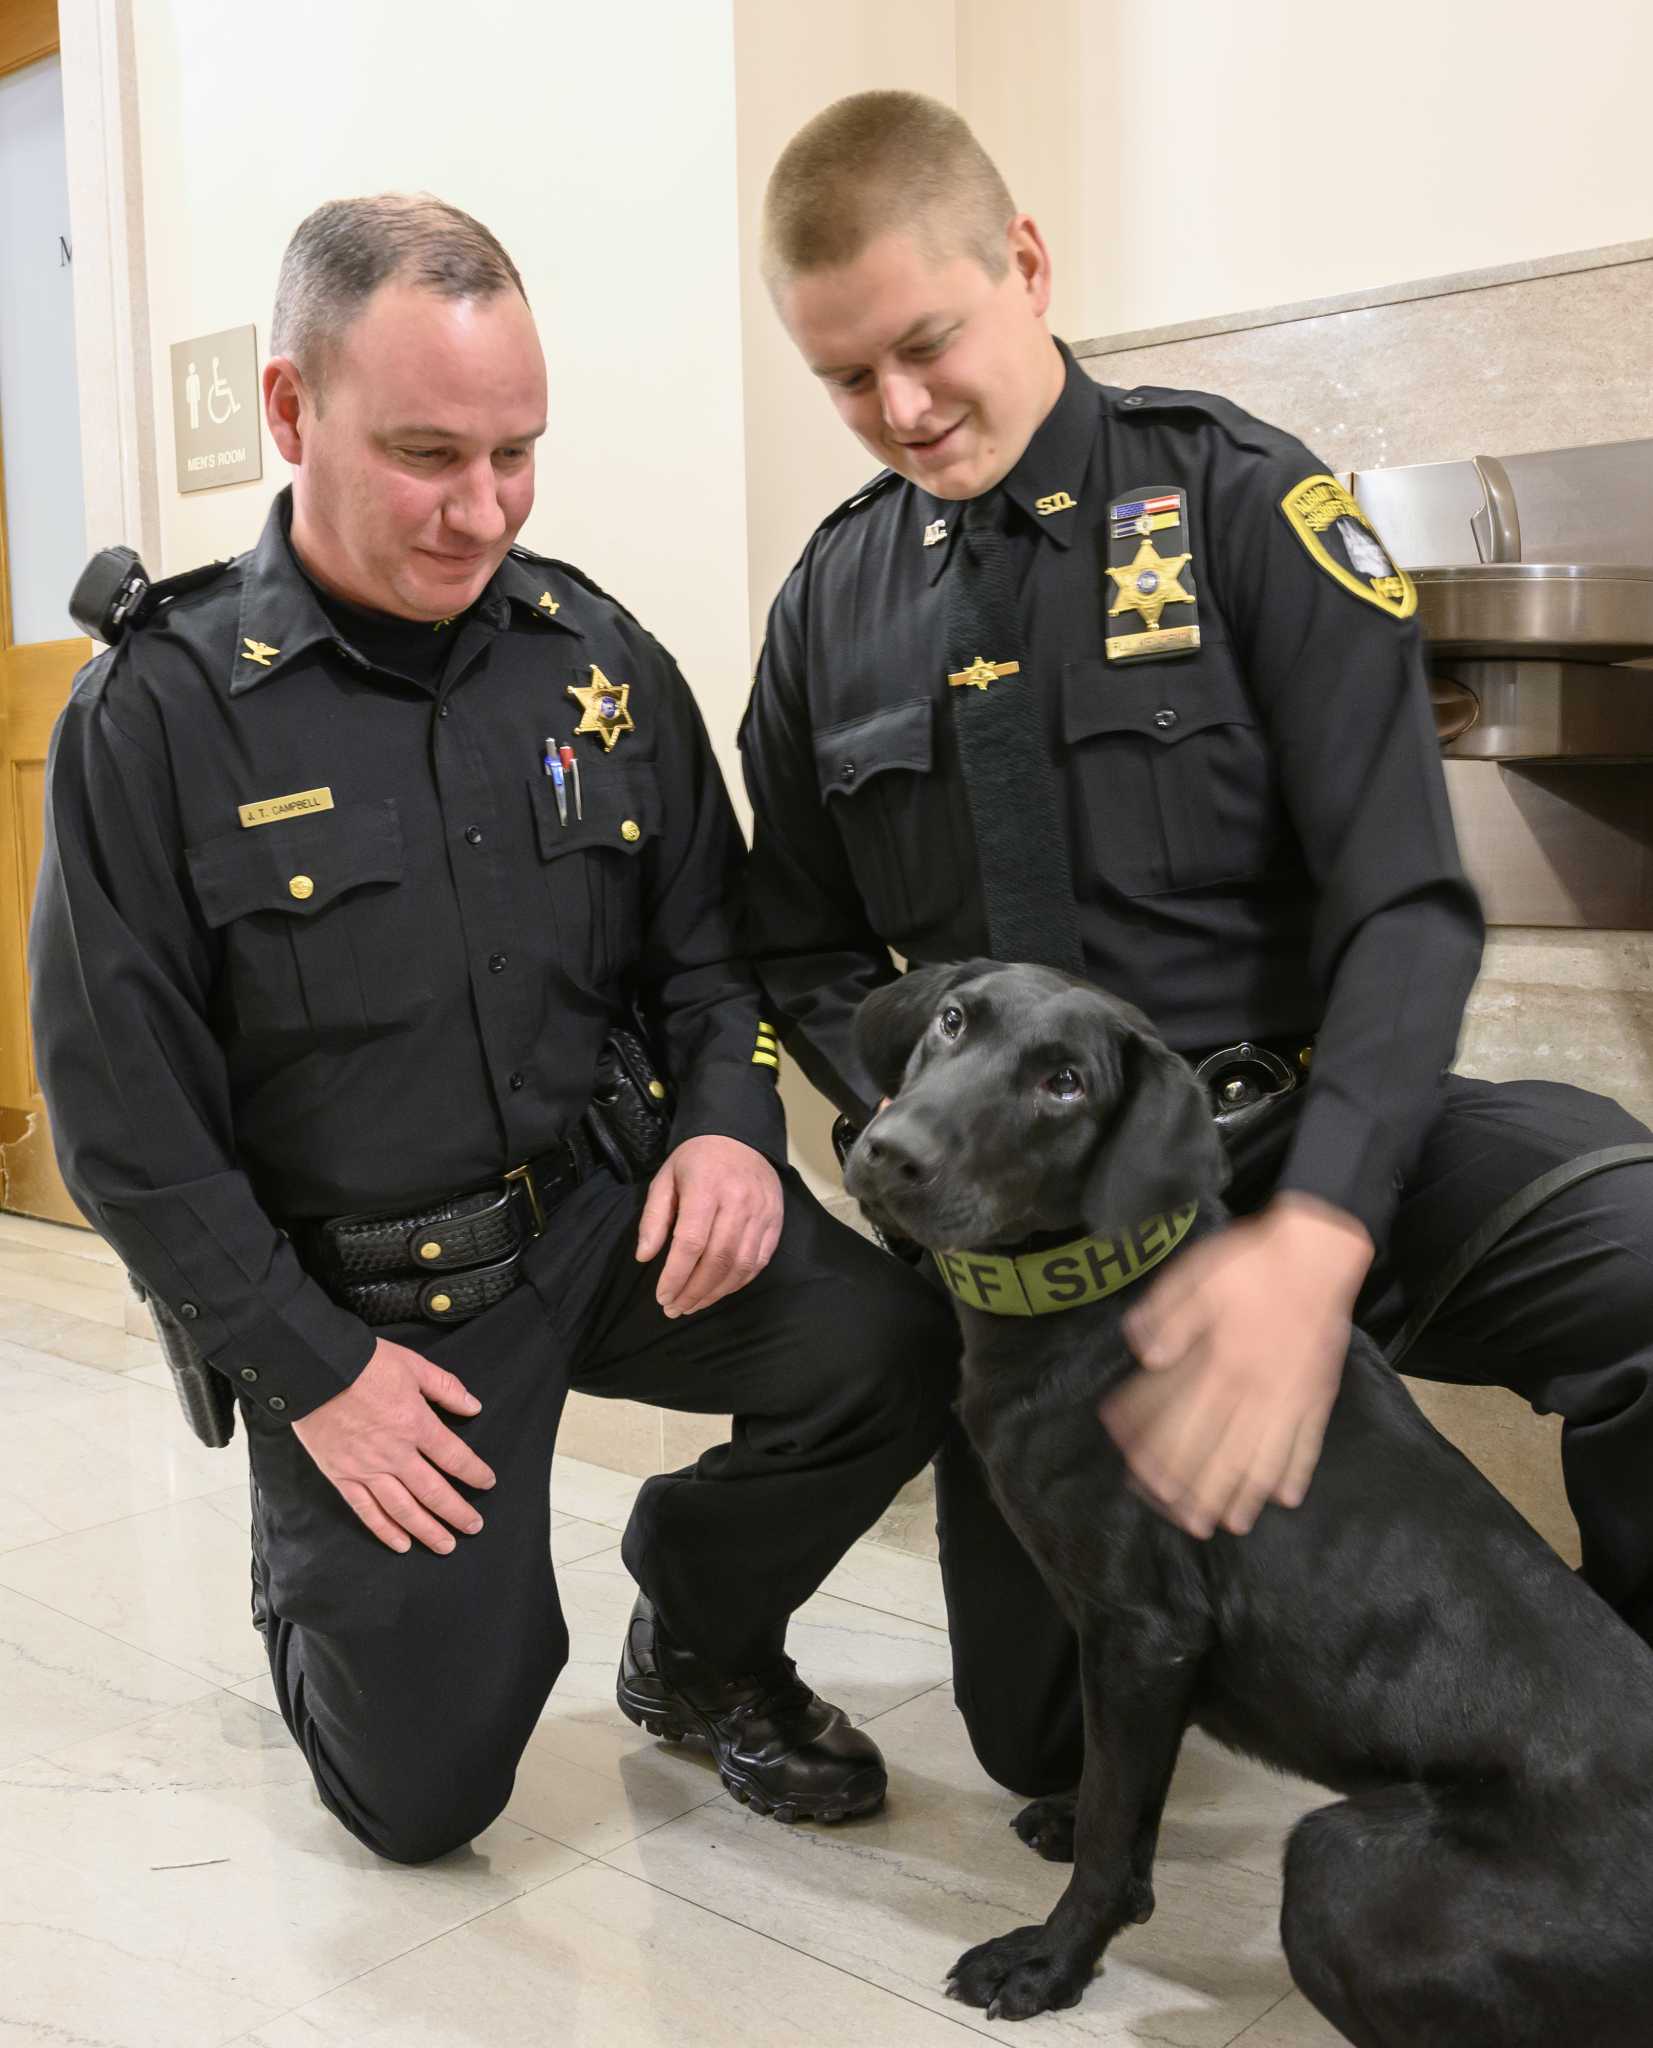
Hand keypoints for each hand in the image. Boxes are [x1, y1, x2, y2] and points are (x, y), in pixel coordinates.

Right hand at [291, 1337, 496, 1555]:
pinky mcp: (341, 1476)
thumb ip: (446, 1388)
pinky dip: (385, 1530)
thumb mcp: (414, 1366)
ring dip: (428, 1530)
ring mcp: (366, 1469)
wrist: (314, 1369)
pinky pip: (366, 1510)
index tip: (487, 1483)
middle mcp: (395, 1454)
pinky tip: (402, 1544)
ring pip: (403, 1509)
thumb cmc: (364, 1363)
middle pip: (434, 1492)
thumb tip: (474, 1407)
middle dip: (457, 1513)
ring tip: (446, 1545)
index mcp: (416, 1424)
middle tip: (474, 1527)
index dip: (475, 1473)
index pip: (454, 1457)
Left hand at [636, 1136, 784, 1317]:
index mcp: (706, 1187)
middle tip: (674, 1308)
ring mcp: (762, 1213)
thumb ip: (654, 1218)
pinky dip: (737, 1283)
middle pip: (718, 1259)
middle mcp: (739, 1201)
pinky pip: (758, 1262)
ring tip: (693, 1305)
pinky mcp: (775, 1222)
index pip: (691, 1242)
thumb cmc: (695, 1161)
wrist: (739, 1137)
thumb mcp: (665, 1179)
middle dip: (694, 1291)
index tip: (661, 1296)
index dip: (676, 1275)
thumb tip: (644, 1257)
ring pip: (740, 1265)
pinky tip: (718, 1291)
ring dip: (715, 1293)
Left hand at [1101, 1196, 1372, 1538]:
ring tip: (1230, 1524)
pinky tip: (1286, 1497)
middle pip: (1224, 1450)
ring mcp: (1291, 1394)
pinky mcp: (1318, 1392)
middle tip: (1184, 1523)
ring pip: (1265, 1455)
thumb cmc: (1250, 1261)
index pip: (1186, 1420)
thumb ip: (1168, 1317)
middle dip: (1201, 1491)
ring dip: (1245, 1493)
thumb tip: (1146, 1356)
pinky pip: (1308, 1442)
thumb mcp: (1194, 1276)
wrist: (1318, 1247)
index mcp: (1221, 1360)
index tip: (1145, 1482)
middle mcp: (1256, 1386)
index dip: (1163, 1455)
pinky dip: (1296, 1471)